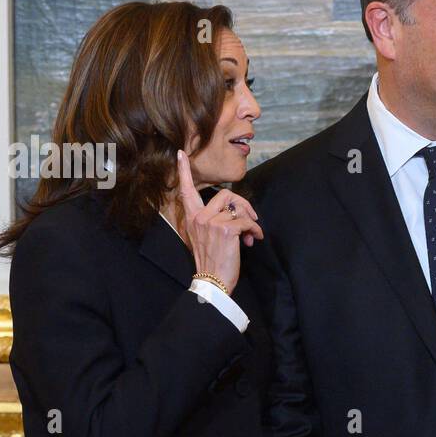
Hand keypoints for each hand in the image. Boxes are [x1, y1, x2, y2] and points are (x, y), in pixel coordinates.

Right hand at [176, 149, 262, 291]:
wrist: (212, 282)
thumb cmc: (212, 262)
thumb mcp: (204, 239)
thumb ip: (213, 222)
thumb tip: (236, 215)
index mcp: (192, 219)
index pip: (185, 191)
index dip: (183, 171)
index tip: (181, 154)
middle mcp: (199, 218)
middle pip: (225, 195)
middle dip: (243, 204)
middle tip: (251, 219)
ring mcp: (211, 223)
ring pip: (237, 208)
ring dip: (250, 220)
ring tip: (252, 233)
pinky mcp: (225, 230)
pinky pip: (246, 222)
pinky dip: (254, 230)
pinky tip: (254, 239)